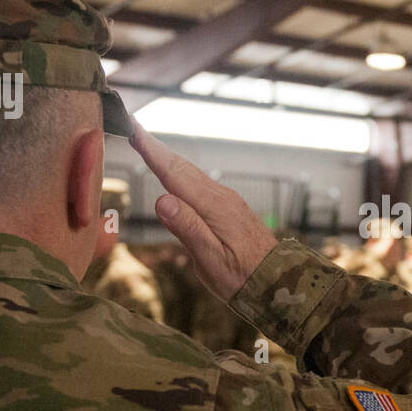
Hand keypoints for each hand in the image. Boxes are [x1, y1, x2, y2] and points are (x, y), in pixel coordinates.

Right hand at [129, 121, 276, 299]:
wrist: (278, 282)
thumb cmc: (244, 278)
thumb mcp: (211, 260)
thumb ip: (188, 229)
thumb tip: (162, 200)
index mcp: (214, 208)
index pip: (175, 175)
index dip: (152, 152)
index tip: (134, 130)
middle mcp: (221, 197)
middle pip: (181, 168)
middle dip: (156, 147)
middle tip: (133, 127)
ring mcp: (227, 200)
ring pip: (191, 173)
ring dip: (168, 157)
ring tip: (147, 144)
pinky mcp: (229, 207)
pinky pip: (200, 183)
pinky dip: (181, 172)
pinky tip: (174, 173)